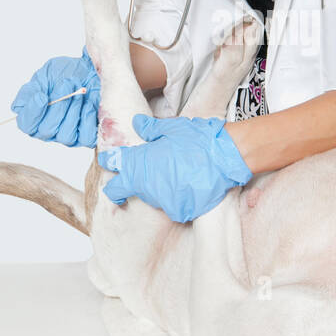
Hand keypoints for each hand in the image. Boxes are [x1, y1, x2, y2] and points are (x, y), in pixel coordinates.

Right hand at [11, 48, 100, 145]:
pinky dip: (87, 118)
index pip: (26, 124)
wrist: (92, 71)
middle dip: (59, 106)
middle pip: (47, 130)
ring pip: (66, 136)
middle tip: (67, 84)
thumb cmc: (67, 74)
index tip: (42, 95)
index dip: (34, 112)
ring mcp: (67, 135)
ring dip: (73, 110)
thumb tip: (19, 106)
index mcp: (33, 117)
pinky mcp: (86, 136)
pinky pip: (86, 138)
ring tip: (80, 92)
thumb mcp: (44, 75)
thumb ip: (30, 90)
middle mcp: (48, 130)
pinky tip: (88, 104)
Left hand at [97, 114, 252, 221]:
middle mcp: (146, 186)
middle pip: (123, 190)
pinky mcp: (178, 211)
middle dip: (121, 187)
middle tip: (128, 181)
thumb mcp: (172, 127)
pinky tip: (185, 187)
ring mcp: (162, 201)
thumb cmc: (199, 140)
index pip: (114, 166)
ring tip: (171, 177)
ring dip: (154, 189)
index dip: (109, 163)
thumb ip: (151, 129)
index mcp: (140, 163)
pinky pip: (171, 206)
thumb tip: (137, 124)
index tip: (108, 162)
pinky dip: (175, 198)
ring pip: (150, 197)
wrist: (226, 157)